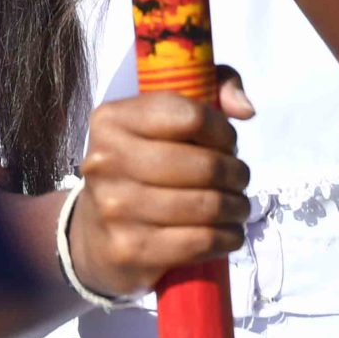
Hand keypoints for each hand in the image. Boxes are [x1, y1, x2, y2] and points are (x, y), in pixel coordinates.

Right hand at [65, 72, 256, 299]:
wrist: (92, 238)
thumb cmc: (139, 168)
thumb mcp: (162, 118)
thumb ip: (211, 88)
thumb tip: (245, 109)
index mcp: (112, 120)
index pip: (191, 117)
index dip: (223, 131)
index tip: (228, 144)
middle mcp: (106, 161)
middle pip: (204, 165)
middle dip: (237, 174)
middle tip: (240, 180)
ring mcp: (114, 208)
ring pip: (207, 205)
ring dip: (237, 208)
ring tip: (238, 207)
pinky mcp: (129, 249)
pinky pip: (199, 241)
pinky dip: (227, 238)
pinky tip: (230, 234)